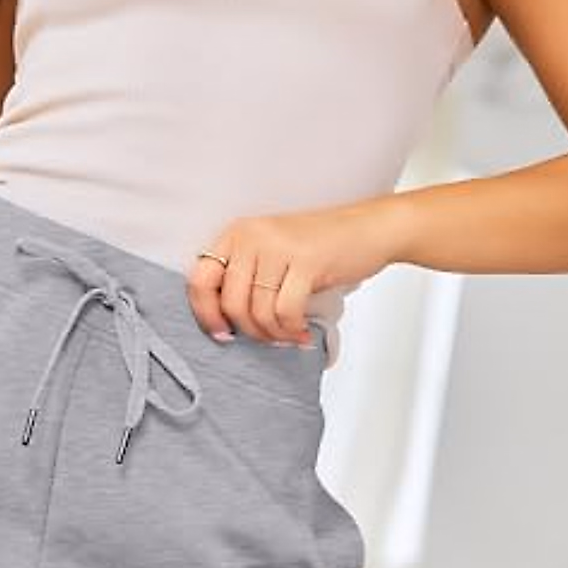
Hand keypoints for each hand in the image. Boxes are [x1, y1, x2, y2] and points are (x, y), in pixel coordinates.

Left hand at [185, 197, 398, 346]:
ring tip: (289, 335)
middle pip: (230, 303)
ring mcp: (278, 247)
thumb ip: (244, 278)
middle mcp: (252, 236)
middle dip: (249, 331)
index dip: (206, 314)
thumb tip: (223, 324)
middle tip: (268, 338)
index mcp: (237, 234)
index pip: (200, 280)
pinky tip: (302, 333)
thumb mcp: (271, 254)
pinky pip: (285, 312)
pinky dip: (293, 331)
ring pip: (258, 312)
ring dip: (274, 334)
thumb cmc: (319, 247)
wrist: (368, 229)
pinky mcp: (305, 261)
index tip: (223, 334)